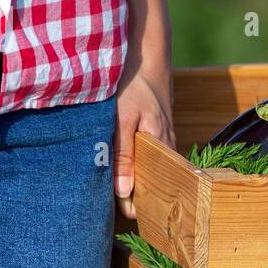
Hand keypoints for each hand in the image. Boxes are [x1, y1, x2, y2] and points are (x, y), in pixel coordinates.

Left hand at [113, 59, 174, 219]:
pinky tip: (113, 164)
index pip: (153, 191)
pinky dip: (128, 162)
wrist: (146, 56)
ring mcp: (161, 137)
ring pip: (145, 168)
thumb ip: (123, 155)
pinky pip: (143, 154)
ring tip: (102, 189)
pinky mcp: (154, 129)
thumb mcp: (123, 119)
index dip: (135, 204)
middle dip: (129, 195)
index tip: (113, 211)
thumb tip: (123, 192)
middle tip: (102, 205)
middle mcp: (165, 146)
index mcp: (161, 148)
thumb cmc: (134, 86)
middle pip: (149, 182)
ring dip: (127, 177)